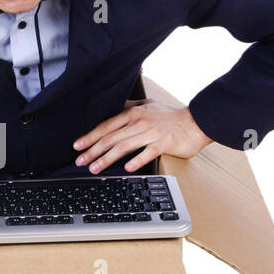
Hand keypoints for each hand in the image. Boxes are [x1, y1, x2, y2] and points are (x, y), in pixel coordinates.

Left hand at [73, 99, 212, 172]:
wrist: (196, 122)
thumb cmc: (171, 116)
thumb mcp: (148, 104)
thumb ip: (130, 105)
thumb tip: (117, 105)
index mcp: (133, 113)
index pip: (106, 126)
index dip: (90, 136)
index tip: (77, 146)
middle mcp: (139, 122)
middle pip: (110, 138)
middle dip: (92, 150)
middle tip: (79, 161)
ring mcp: (151, 132)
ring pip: (123, 146)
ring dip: (107, 158)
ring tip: (94, 168)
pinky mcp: (164, 143)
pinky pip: (148, 152)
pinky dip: (136, 160)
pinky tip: (127, 168)